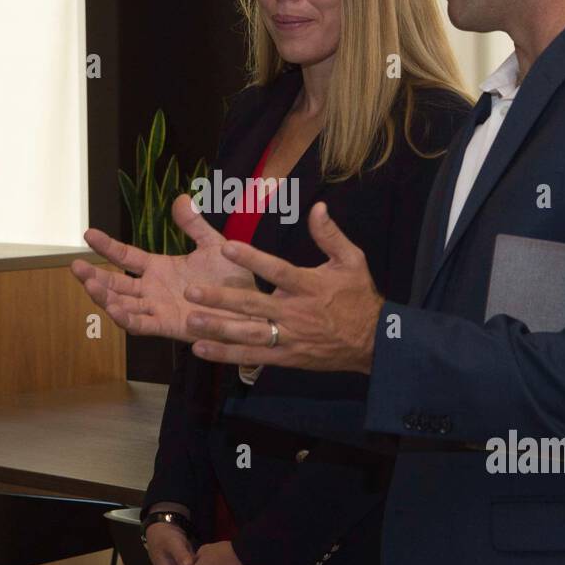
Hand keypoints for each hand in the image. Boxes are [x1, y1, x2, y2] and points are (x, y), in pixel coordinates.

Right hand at [71, 194, 257, 342]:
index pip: (125, 257)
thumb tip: (180, 198)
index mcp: (159, 268)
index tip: (88, 234)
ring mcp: (158, 309)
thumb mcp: (213, 245)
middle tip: (76, 267)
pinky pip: (142, 325)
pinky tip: (114, 309)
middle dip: (94, 276)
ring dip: (104, 297)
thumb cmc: (234, 279)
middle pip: (115, 283)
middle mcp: (153, 290)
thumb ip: (195, 225)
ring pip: (122, 305)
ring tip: (89, 286)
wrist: (253, 307)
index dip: (106, 246)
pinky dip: (126, 318)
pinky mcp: (168, 326)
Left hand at [184, 202, 384, 374]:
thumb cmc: (359, 297)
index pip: (277, 270)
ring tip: (191, 321)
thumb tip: (318, 207)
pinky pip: (252, 356)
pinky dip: (227, 354)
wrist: (373, 342)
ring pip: (249, 333)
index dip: (252, 259)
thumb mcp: (352, 261)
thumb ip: (330, 235)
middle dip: (221, 298)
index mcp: (309, 286)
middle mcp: (295, 312)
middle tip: (191, 291)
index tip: (226, 246)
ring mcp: (289, 336)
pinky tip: (201, 348)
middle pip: (254, 304)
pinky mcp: (286, 356)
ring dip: (219, 328)